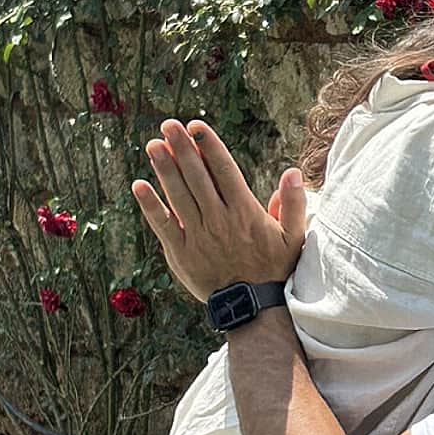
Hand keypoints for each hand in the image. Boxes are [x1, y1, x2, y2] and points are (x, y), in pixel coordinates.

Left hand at [131, 119, 306, 301]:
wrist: (253, 309)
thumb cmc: (275, 271)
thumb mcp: (294, 238)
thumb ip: (294, 205)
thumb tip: (292, 172)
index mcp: (245, 213)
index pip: (224, 171)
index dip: (209, 146)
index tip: (196, 127)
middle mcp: (219, 220)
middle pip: (197, 177)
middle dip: (182, 148)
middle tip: (168, 125)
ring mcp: (198, 236)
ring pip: (178, 196)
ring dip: (164, 168)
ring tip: (153, 144)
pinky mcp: (181, 253)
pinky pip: (163, 225)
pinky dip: (150, 205)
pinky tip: (139, 184)